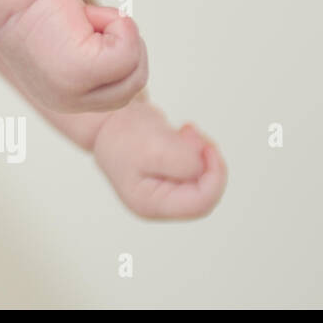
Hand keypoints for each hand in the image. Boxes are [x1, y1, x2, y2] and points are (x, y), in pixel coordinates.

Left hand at [0, 0, 148, 113]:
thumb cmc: (37, 5)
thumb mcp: (68, 43)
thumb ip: (93, 62)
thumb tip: (129, 61)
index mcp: (61, 99)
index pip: (117, 95)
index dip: (117, 57)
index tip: (90, 30)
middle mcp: (66, 102)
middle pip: (132, 86)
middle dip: (125, 47)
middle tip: (92, 21)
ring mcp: (73, 92)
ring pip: (134, 69)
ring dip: (119, 32)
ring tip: (84, 18)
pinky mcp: (81, 71)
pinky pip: (128, 51)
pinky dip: (118, 23)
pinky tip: (86, 14)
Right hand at [92, 100, 226, 218]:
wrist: (107, 118)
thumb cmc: (122, 133)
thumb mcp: (153, 144)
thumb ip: (183, 160)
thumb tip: (205, 167)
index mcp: (151, 204)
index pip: (200, 203)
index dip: (214, 177)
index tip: (209, 148)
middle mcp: (159, 204)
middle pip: (204, 193)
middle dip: (207, 163)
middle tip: (192, 132)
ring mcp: (164, 193)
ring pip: (203, 180)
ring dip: (202, 153)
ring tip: (185, 129)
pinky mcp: (170, 179)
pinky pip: (198, 170)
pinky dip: (198, 150)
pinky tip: (184, 133)